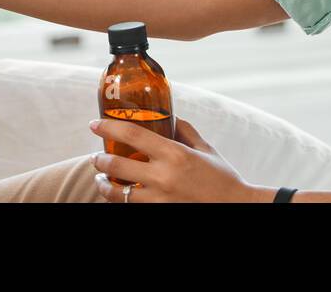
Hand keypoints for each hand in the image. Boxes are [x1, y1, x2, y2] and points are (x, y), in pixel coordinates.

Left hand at [88, 116, 261, 201]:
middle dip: (100, 161)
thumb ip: (185, 130)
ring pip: (118, 194)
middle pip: (117, 166)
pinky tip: (120, 195)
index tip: (94, 124)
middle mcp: (164, 177)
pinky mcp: (159, 213)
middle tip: (96, 157)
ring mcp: (160, 200)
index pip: (132, 135)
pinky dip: (122, 200)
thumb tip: (169, 117)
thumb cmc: (222, 177)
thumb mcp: (205, 149)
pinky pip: (132, 207)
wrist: (236, 207)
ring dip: (104, 185)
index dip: (108, 127)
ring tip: (101, 180)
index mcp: (175, 154)